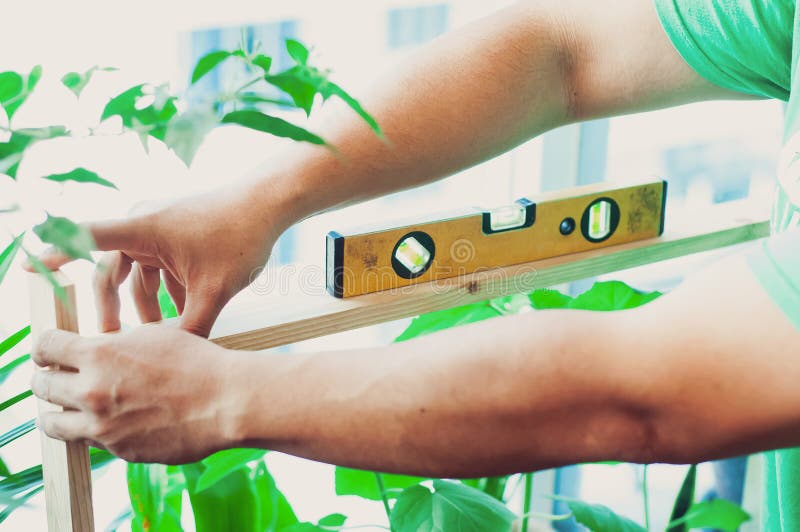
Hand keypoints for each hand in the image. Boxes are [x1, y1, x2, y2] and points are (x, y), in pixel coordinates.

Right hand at [28, 184, 288, 336]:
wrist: (269, 204)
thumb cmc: (241, 238)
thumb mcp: (214, 291)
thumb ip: (191, 327)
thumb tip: (174, 360)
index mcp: (143, 228)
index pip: (84, 238)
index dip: (52, 255)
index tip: (25, 269)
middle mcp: (143, 223)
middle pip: (110, 270)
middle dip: (111, 308)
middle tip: (113, 341)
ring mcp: (158, 226)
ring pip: (136, 271)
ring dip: (143, 302)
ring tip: (154, 333)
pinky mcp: (173, 232)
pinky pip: (156, 264)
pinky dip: (163, 288)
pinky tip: (182, 310)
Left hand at [30, 324, 243, 463]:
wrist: (226, 401)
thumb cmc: (196, 362)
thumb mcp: (152, 336)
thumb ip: (115, 343)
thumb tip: (95, 348)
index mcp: (100, 354)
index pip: (45, 347)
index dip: (44, 347)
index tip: (48, 351)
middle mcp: (92, 391)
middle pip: (42, 386)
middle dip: (46, 379)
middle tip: (55, 377)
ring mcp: (103, 426)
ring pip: (52, 423)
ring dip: (56, 412)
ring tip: (67, 408)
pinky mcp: (118, 450)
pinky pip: (90, 441)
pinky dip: (94, 431)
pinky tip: (111, 421)